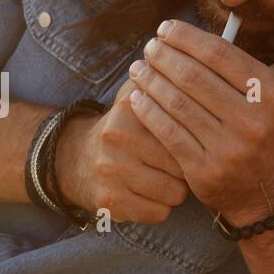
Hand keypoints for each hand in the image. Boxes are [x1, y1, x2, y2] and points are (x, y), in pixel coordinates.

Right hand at [53, 77, 188, 223]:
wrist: (74, 161)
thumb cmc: (122, 128)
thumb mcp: (136, 95)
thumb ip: (165, 77)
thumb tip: (200, 60)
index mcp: (130, 109)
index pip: (185, 128)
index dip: (195, 138)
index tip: (193, 139)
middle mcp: (117, 138)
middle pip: (183, 163)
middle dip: (188, 167)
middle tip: (178, 164)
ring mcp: (111, 172)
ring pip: (174, 193)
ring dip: (175, 190)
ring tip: (164, 179)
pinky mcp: (109, 202)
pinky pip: (158, 213)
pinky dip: (160, 207)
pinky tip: (149, 195)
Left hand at [127, 13, 273, 224]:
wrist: (266, 191)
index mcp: (272, 95)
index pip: (219, 54)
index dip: (186, 37)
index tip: (166, 28)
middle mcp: (252, 121)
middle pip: (193, 77)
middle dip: (164, 57)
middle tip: (149, 47)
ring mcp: (227, 148)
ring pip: (177, 103)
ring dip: (151, 81)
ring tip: (138, 68)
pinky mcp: (204, 169)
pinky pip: (168, 132)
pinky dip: (148, 111)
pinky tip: (136, 97)